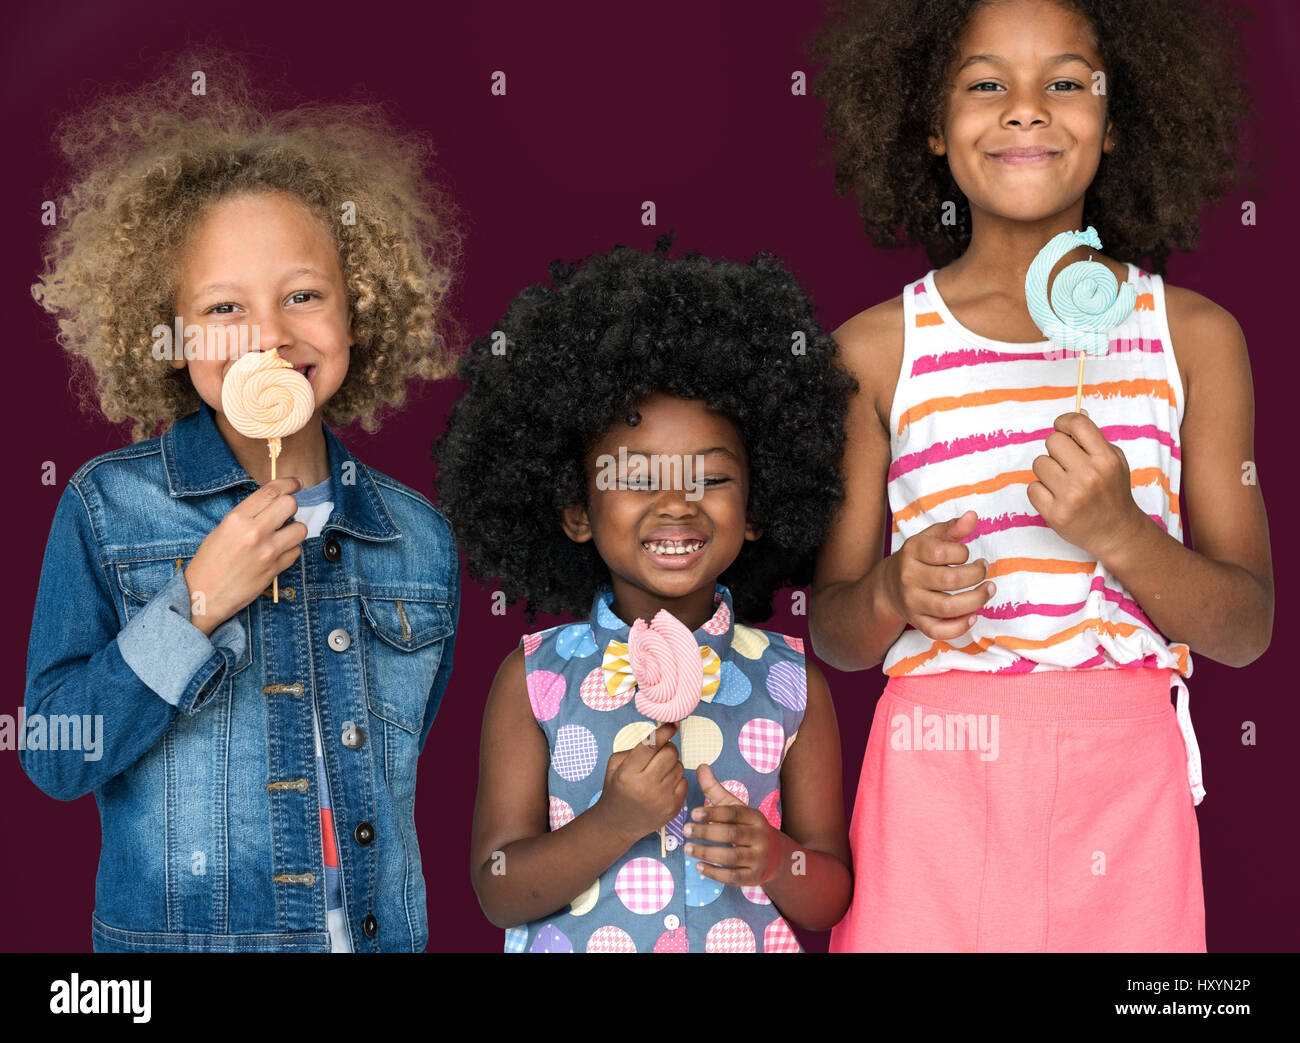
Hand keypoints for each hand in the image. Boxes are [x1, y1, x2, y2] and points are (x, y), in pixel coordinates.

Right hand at [182, 477, 307, 634]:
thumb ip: (248, 515)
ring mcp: (268, 552)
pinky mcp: (276, 569)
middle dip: (291, 505)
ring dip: (294, 529)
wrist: (204, 596)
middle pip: (290, 505)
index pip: (271, 492)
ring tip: (281, 535)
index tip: (296, 483)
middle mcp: (255, 532)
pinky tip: (277, 553)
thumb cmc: (209, 562)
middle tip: (285, 512)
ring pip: (300, 529)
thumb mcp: (222, 530)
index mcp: (237, 519)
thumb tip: (272, 504)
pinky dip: (290, 549)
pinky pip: (296, 551)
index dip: (289, 483)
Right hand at [595, 723, 688, 845]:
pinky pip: (684, 781)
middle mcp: (646, 787)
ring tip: (658, 772)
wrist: (616, 824)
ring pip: (680, 766)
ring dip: (672, 764)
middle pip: (670, 753)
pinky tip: (664, 785)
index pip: (652, 745)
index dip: (664, 732)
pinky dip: (676, 779)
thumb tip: (662, 735)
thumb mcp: (615, 765)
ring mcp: (662, 799)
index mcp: (628, 773)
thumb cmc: (617, 789)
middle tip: (660, 753)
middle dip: (667, 748)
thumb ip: (636, 748)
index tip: (673, 724)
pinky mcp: (673, 808)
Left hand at [683, 764, 786, 885]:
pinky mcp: (754, 877)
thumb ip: (716, 790)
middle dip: (706, 833)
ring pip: (731, 857)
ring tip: (687, 848)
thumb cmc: (748, 828)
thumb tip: (701, 767)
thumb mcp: (736, 808)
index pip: (734, 813)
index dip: (713, 813)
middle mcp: (759, 837)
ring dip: (707, 853)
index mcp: (755, 817)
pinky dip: (715, 873)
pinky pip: (733, 877)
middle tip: (686, 830)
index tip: (693, 813)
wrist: (776, 856)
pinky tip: (699, 867)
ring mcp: (758, 858)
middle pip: (731, 835)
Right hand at [881, 510, 993, 639]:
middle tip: (983, 570)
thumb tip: (973, 516)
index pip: (942, 552)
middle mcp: (909, 578)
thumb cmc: (917, 559)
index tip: (967, 555)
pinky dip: (960, 627)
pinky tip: (973, 616)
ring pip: (948, 608)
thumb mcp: (930, 538)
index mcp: (912, 552)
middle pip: (950, 580)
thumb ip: (953, 528)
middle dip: (977, 575)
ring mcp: (912, 602)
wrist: (888, 586)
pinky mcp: (917, 622)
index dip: (964, 553)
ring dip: (976, 600)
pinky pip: (939, 631)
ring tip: (988, 590)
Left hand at [1028, 412, 1146, 560]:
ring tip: (1062, 483)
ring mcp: (1071, 496)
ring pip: (1039, 463)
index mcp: (1106, 459)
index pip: (1077, 424)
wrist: (1116, 532)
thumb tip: (1073, 415)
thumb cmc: (1112, 493)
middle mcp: (1089, 475)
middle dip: (1056, 449)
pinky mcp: (1055, 514)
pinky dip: (1040, 491)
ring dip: (1047, 471)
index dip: (1063, 422)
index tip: (1061, 429)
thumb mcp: (1114, 462)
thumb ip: (1093, 440)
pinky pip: (1032, 488)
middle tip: (1065, 463)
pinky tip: (1056, 498)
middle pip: (1053, 441)